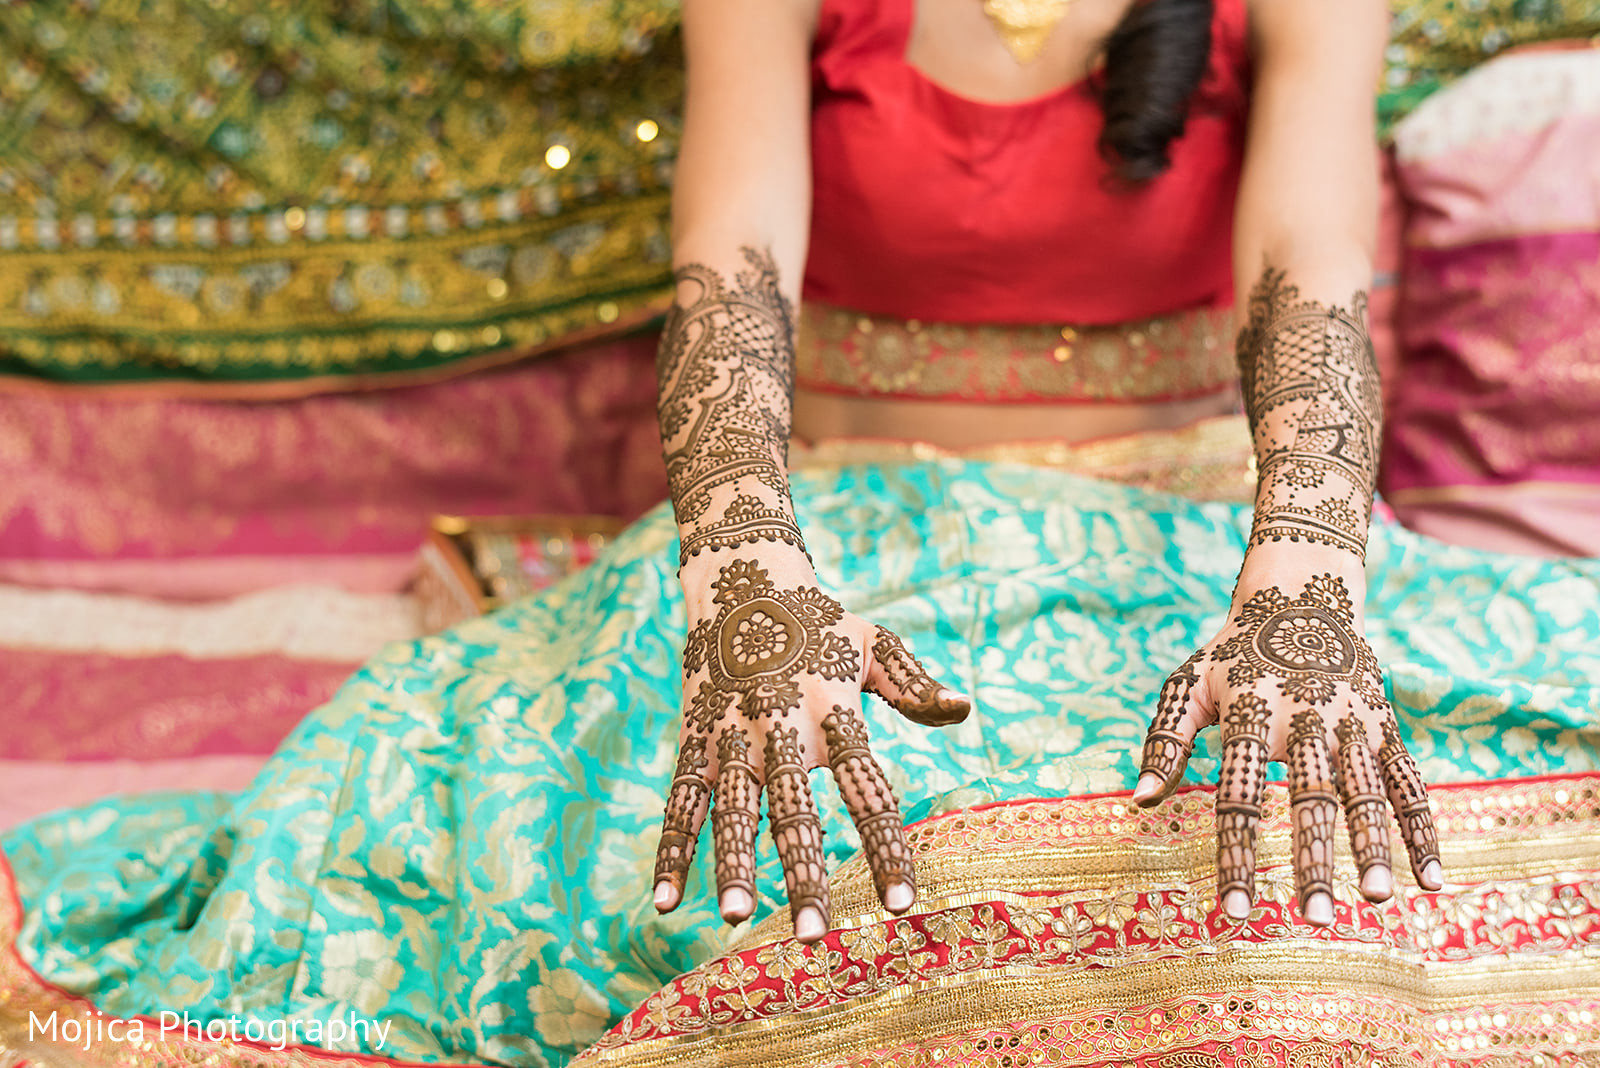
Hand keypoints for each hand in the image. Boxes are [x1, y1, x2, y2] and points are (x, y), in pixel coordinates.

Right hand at [652, 549, 969, 942]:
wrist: (739, 578)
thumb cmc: (819, 624)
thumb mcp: (873, 643)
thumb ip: (913, 685)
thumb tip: (964, 711)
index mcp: (832, 710)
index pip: (867, 789)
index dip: (885, 848)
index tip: (902, 907)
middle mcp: (779, 727)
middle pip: (793, 809)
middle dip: (803, 872)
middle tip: (814, 936)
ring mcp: (730, 736)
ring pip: (730, 809)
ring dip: (732, 864)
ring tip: (738, 919)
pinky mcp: (692, 740)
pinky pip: (680, 803)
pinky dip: (671, 851)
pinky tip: (666, 903)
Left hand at [1133, 568, 1441, 926]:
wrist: (1301, 597)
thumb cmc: (1232, 656)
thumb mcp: (1188, 684)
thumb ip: (1166, 741)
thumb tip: (1140, 802)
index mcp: (1252, 711)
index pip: (1240, 792)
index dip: (1236, 854)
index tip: (1234, 912)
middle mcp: (1307, 717)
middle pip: (1311, 796)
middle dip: (1314, 859)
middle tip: (1315, 920)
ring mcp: (1353, 721)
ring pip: (1366, 790)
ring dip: (1374, 845)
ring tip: (1376, 900)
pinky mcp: (1386, 725)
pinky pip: (1410, 782)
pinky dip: (1422, 831)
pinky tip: (1432, 882)